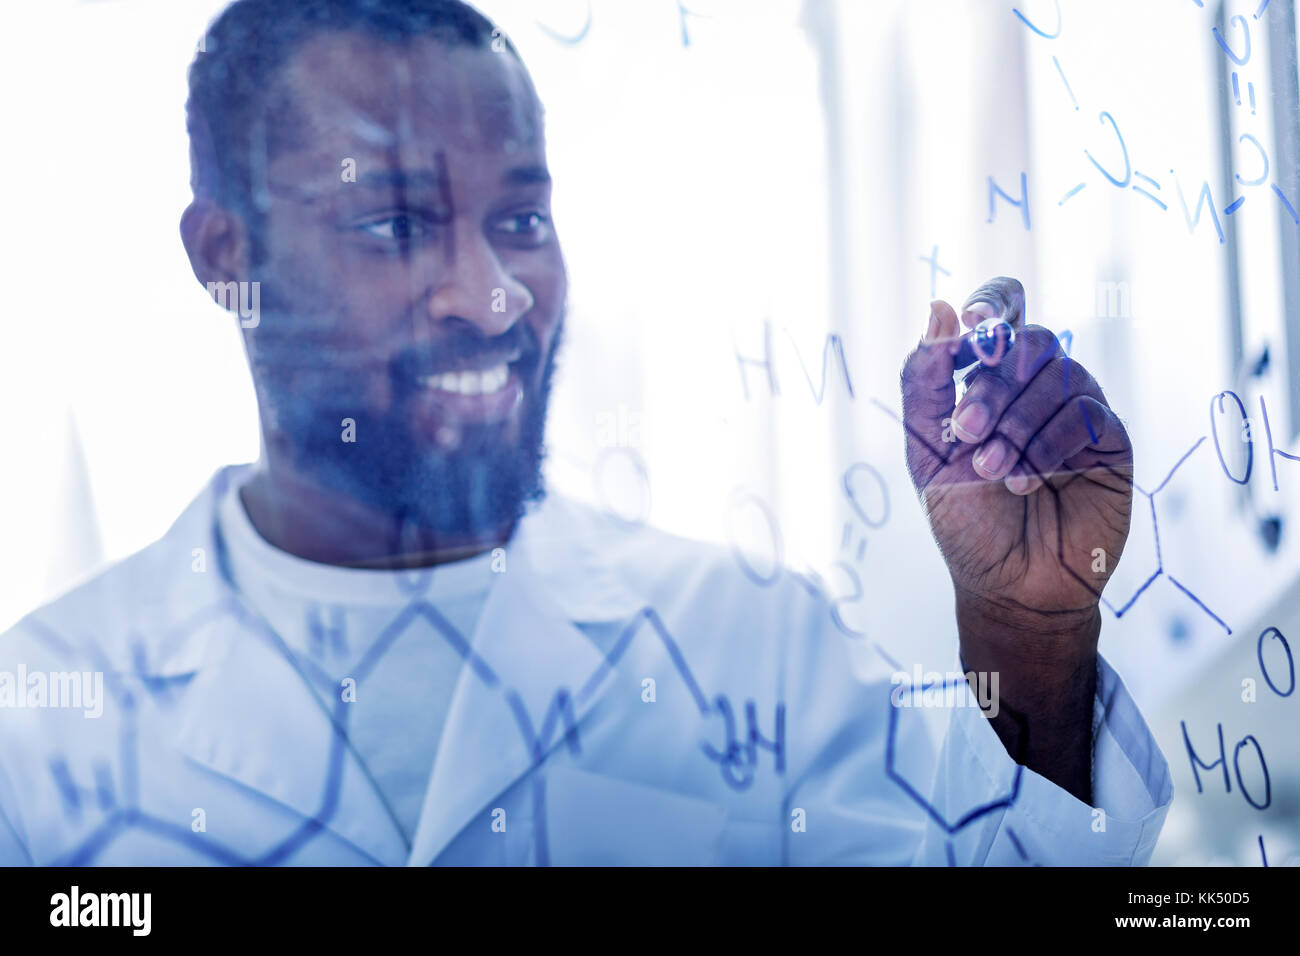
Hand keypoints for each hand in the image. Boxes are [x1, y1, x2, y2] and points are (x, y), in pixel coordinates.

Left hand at [900, 276, 1132, 625]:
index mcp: (992, 380)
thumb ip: (925, 383)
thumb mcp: (926, 451)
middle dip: (994, 384)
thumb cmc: (966, 520)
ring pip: (1060, 374)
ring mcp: (1076, 411)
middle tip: (966, 432)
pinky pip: (1086, 413)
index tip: (976, 326)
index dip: (995, 302)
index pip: (1005, 310)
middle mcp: (1038, 388)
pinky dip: (1047, 443)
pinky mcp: (1109, 443)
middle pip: (1031, 341)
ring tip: (991, 470)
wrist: (1008, 586)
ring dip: (1016, 421)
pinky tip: (1024, 480)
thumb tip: (940, 308)